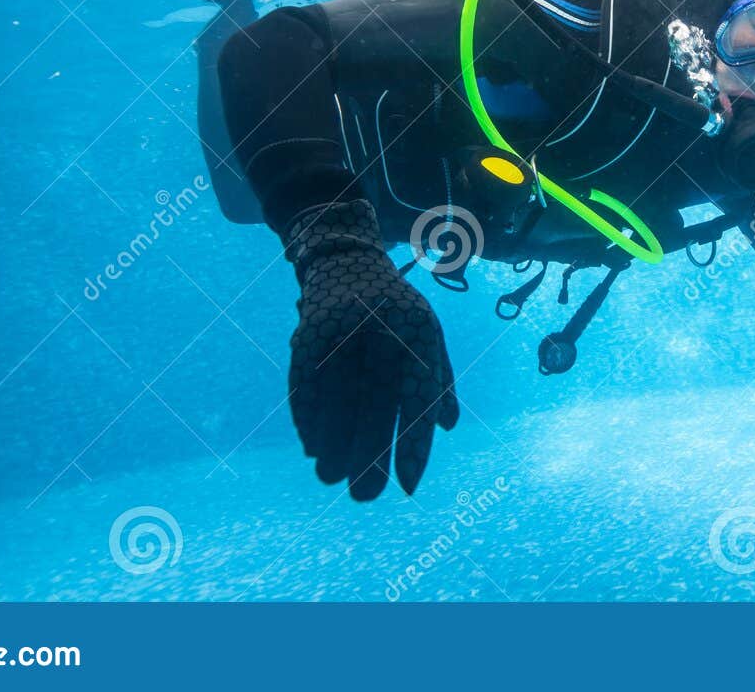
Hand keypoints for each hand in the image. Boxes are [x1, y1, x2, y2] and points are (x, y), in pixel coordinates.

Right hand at [285, 202, 458, 499]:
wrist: (346, 258)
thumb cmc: (395, 308)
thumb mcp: (427, 332)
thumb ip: (440, 378)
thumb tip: (446, 427)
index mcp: (418, 331)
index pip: (419, 397)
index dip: (413, 444)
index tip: (407, 485)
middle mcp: (382, 329)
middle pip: (375, 403)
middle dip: (369, 454)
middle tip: (365, 495)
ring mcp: (343, 328)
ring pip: (338, 397)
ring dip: (333, 443)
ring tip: (332, 478)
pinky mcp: (309, 331)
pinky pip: (307, 382)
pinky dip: (308, 417)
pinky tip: (312, 446)